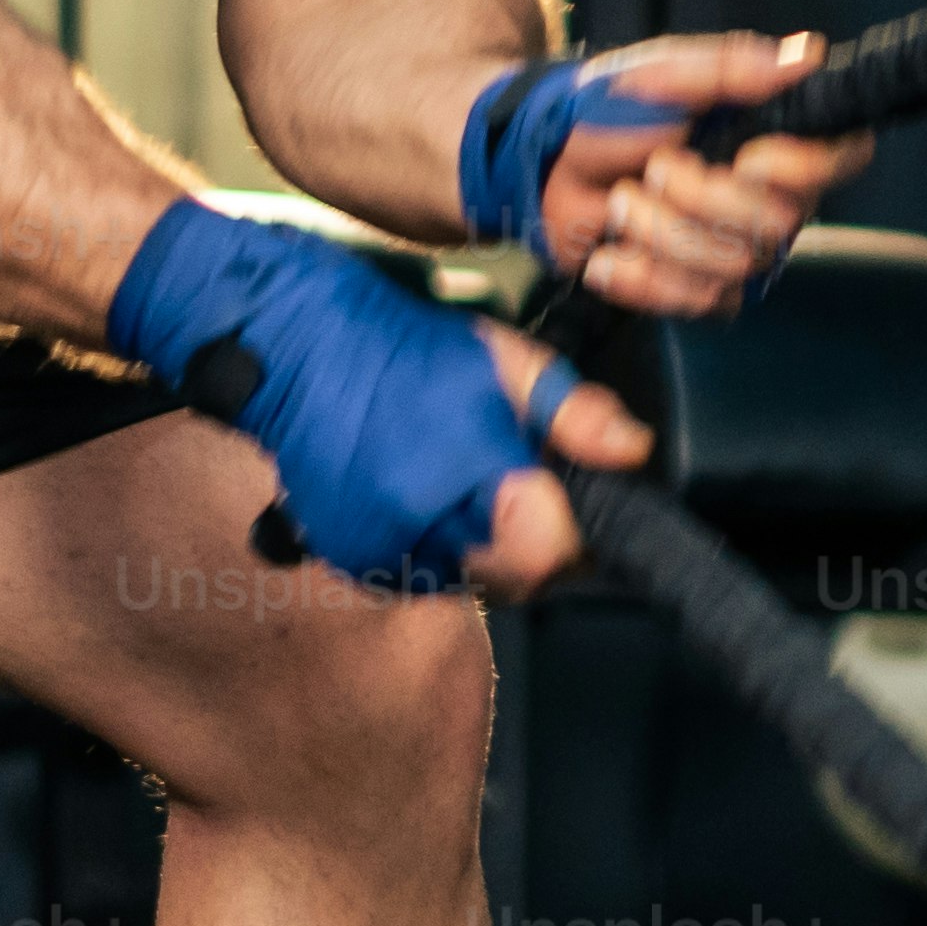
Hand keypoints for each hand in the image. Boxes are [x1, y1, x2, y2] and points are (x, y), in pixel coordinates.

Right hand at [118, 203, 652, 596]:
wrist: (291, 349)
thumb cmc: (402, 345)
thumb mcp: (503, 357)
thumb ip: (573, 411)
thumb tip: (634, 450)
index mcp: (469, 467)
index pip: (552, 551)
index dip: (579, 536)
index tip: (583, 508)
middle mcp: (421, 521)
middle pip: (518, 578)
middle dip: (539, 545)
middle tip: (530, 491)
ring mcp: (381, 546)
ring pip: (472, 580)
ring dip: (489, 548)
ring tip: (469, 484)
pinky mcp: (351, 557)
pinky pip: (422, 574)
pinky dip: (438, 548)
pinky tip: (426, 495)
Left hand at [508, 31, 872, 317]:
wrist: (540, 162)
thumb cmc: (604, 107)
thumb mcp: (663, 72)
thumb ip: (733, 66)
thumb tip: (807, 56)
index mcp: (771, 135)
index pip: (840, 158)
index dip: (806, 168)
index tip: (749, 155)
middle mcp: (767, 196)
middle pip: (781, 224)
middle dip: (705, 199)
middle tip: (656, 168)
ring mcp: (732, 247)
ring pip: (734, 268)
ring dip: (664, 234)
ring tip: (624, 201)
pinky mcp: (693, 287)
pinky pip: (696, 302)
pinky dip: (643, 276)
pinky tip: (610, 252)